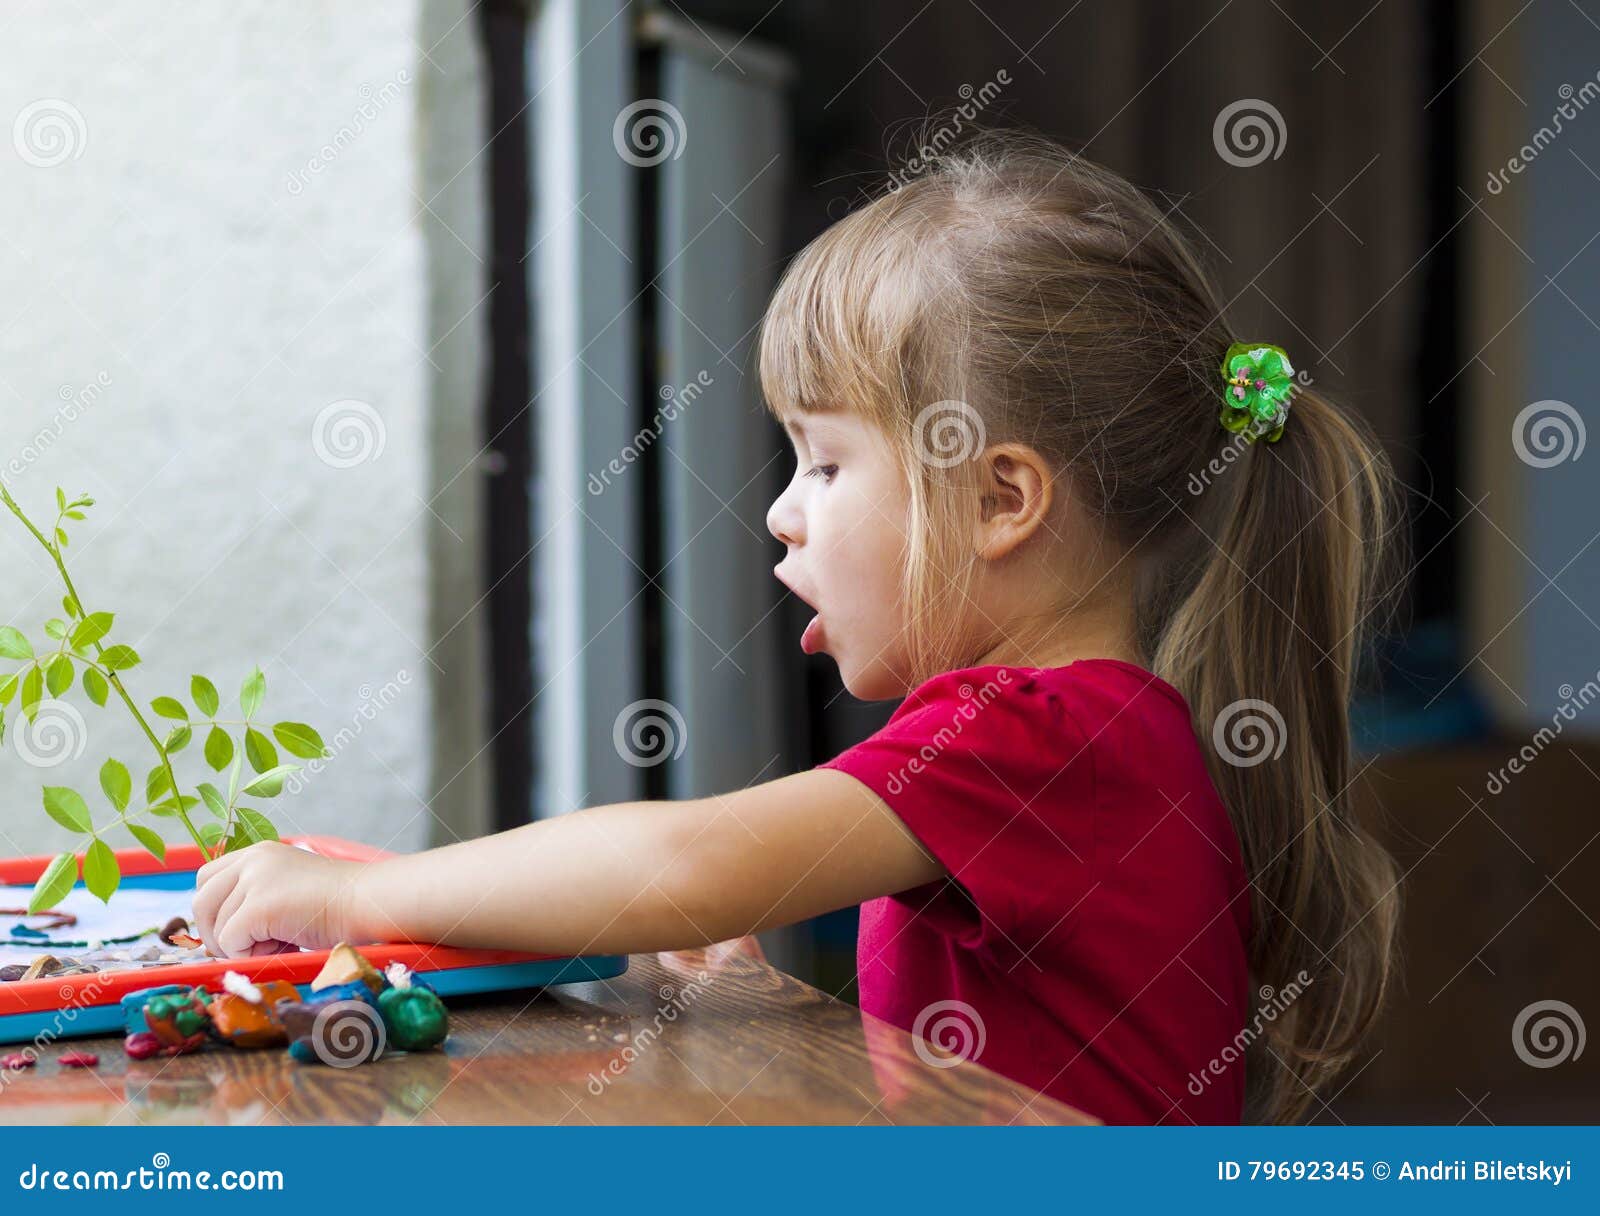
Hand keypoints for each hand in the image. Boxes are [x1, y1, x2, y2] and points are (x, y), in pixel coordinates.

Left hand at [193, 841, 368, 957]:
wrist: (366, 902)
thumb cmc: (338, 903)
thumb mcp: (287, 889)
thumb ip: (254, 897)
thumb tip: (220, 934)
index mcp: (258, 853)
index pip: (207, 879)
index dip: (217, 910)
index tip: (242, 929)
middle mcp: (250, 860)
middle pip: (201, 903)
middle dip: (217, 933)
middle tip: (253, 945)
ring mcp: (252, 880)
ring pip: (216, 928)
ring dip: (242, 946)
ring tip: (278, 942)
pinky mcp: (256, 907)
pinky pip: (230, 942)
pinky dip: (251, 954)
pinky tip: (283, 944)